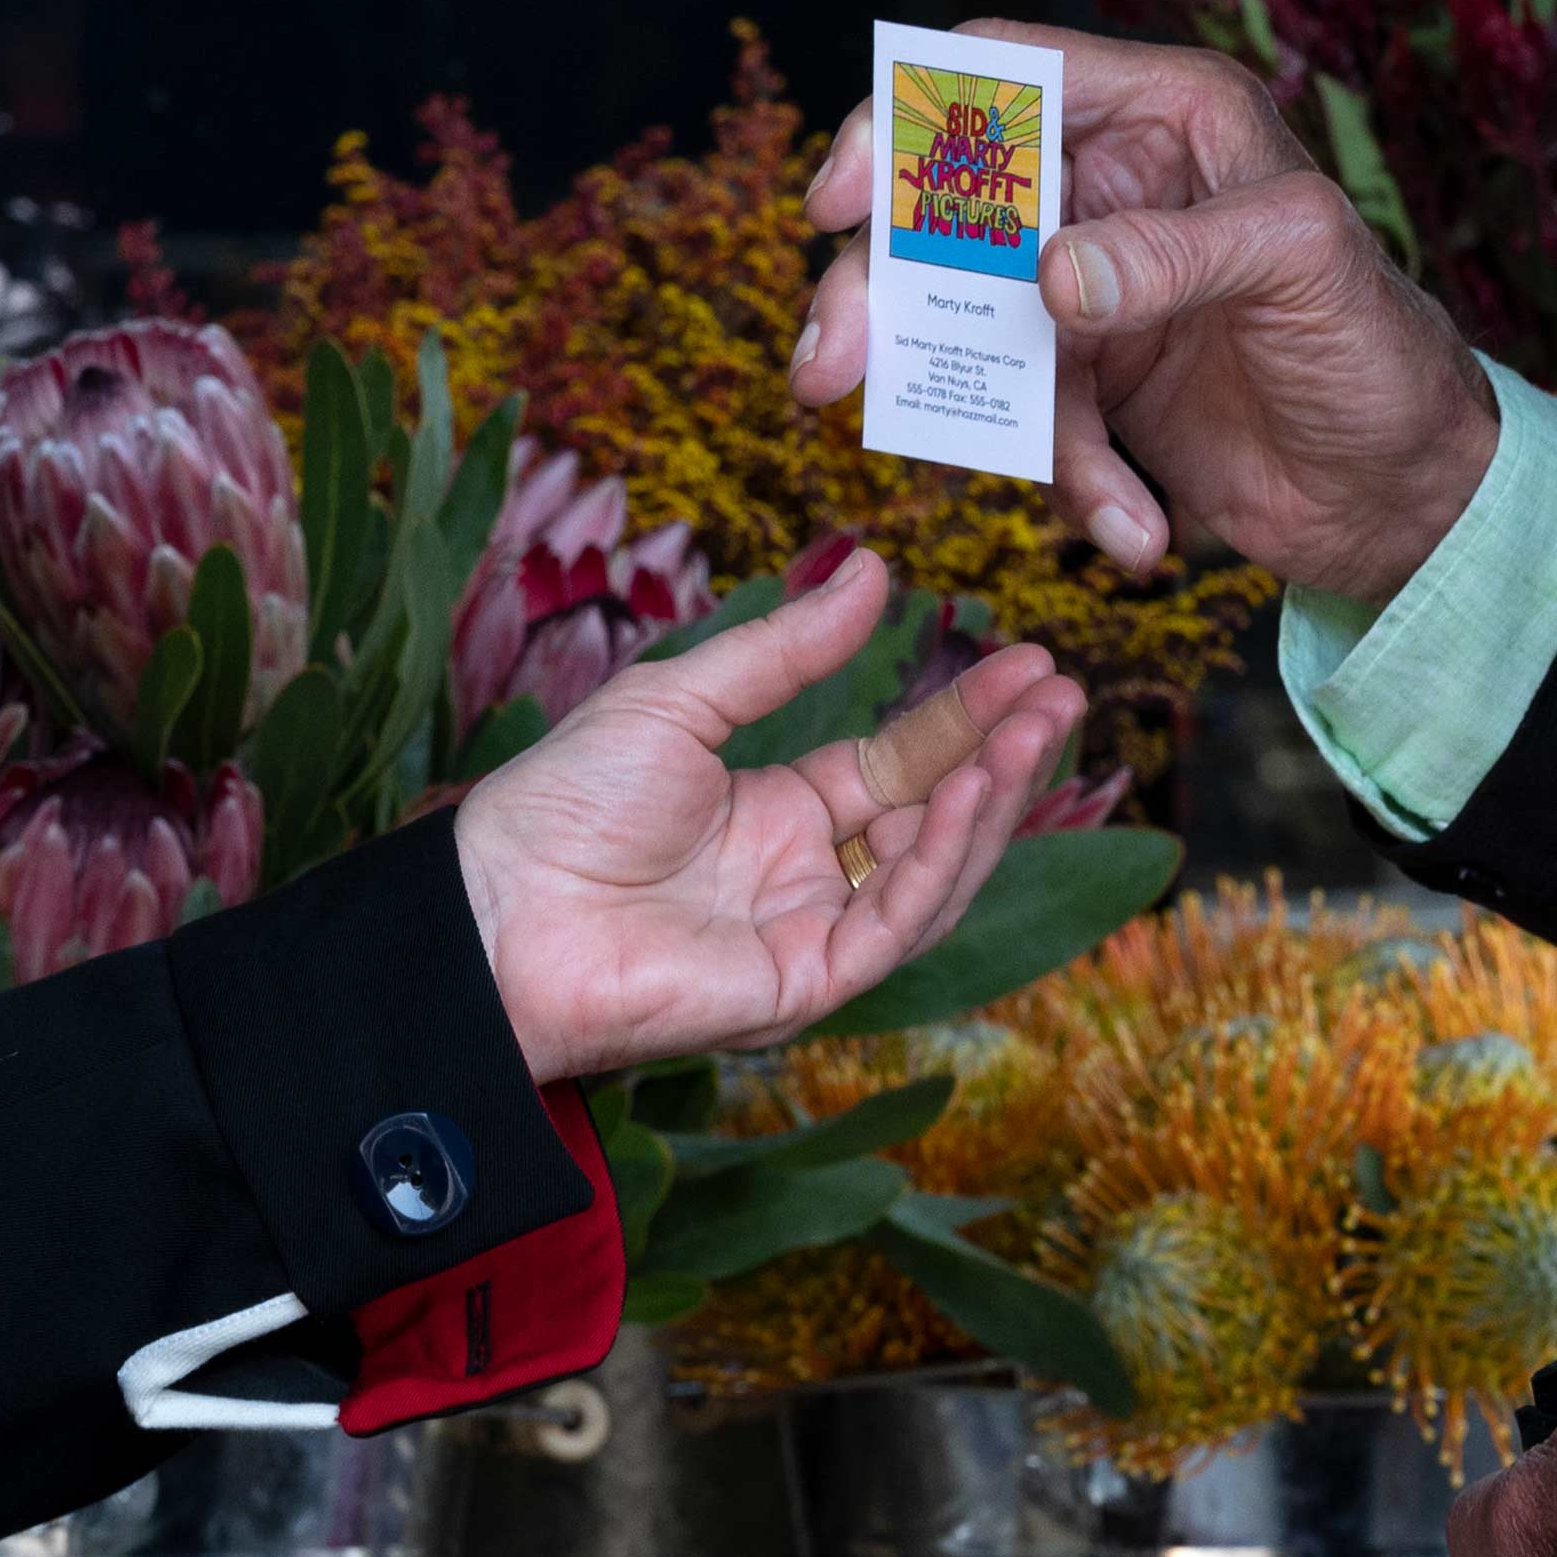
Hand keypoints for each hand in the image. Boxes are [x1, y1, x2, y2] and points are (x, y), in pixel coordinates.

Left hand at [449, 549, 1081, 1078]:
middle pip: (933, 817)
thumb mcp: (683, 698)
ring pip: (931, 875)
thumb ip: (787, 649)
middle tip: (1059, 694)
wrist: (497, 905)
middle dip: (1002, 758)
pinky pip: (892, 926)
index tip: (1033, 664)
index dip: (966, 717)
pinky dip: (938, 861)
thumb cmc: (563, 803)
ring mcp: (807, 934)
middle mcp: (805, 877)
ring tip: (1030, 732)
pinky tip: (966, 795)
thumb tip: (875, 571)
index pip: (900, 763)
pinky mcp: (802, 985)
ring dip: (987, 804)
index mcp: (778, 812)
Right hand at [788, 21, 1499, 598]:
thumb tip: (1050, 271)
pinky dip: (1068, 479)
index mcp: (1169, 115)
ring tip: (1044, 477)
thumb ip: (1177, 254)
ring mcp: (1089, 288)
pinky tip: (1135, 529)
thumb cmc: (1383, 352)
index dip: (907, 118)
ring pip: (961, 320)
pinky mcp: (1086, 384)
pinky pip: (1021, 418)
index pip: (1004, 74)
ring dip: (970, 406)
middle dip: (884, 286)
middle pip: (943, 204)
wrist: (1413, 502)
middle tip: (833, 362)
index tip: (843, 198)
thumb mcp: (1303, 269)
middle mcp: (1112, 186)